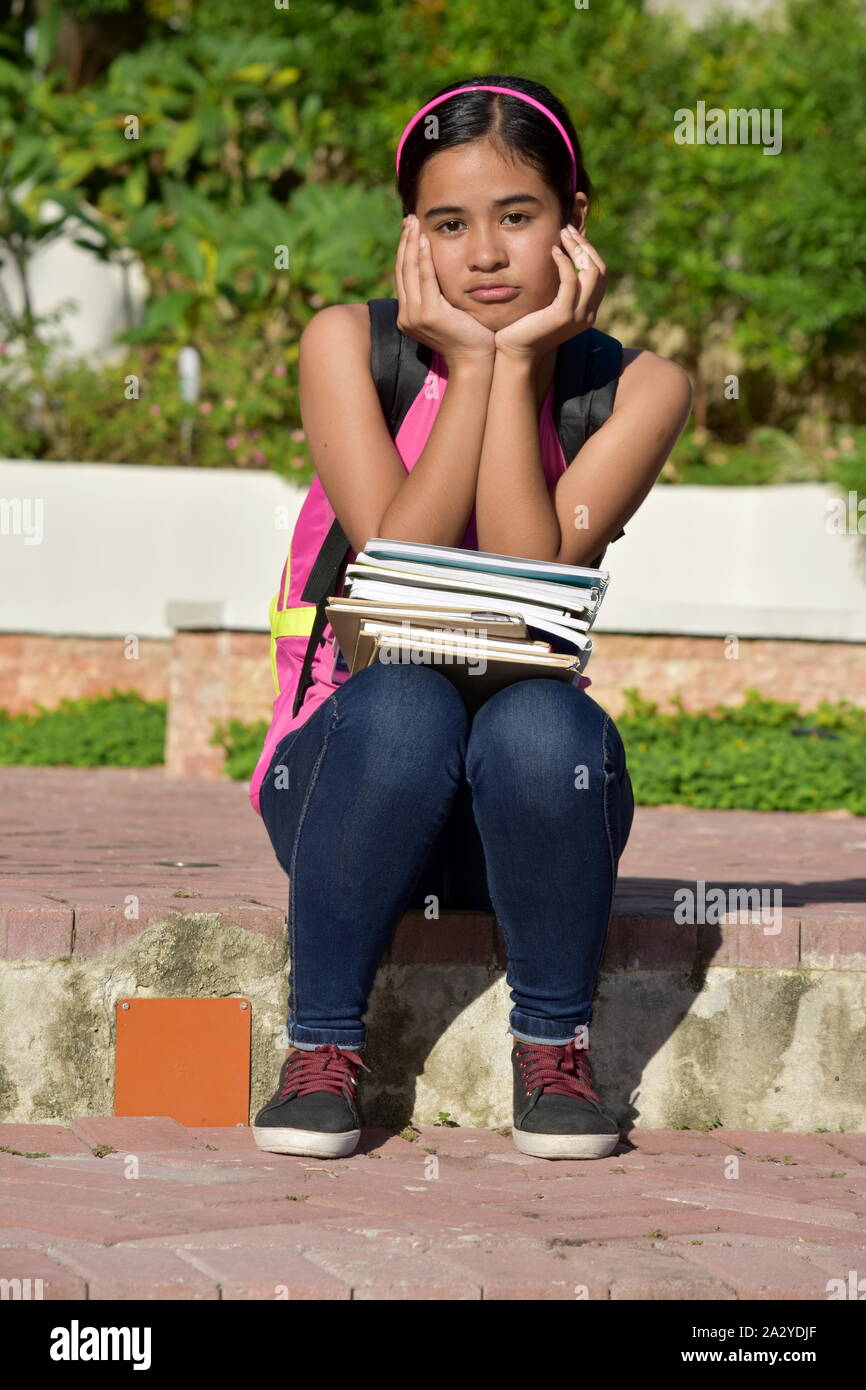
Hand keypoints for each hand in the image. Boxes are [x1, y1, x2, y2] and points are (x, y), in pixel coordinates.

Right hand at [395, 214, 495, 366]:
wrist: (475, 360)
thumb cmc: (468, 336)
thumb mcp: (447, 312)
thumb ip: (437, 296)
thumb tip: (437, 275)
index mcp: (408, 315)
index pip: (403, 276)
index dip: (404, 250)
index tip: (409, 229)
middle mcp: (406, 316)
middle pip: (402, 270)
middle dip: (405, 241)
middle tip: (409, 218)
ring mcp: (415, 316)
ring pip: (409, 272)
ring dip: (411, 244)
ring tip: (414, 223)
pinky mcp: (429, 315)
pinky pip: (425, 280)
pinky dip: (423, 258)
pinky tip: (424, 241)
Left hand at [493, 225, 607, 364]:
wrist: (517, 353)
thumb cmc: (527, 327)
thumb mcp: (548, 304)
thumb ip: (559, 288)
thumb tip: (560, 259)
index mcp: (587, 311)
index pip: (600, 274)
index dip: (590, 251)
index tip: (573, 236)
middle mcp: (588, 314)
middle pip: (600, 270)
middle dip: (586, 246)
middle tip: (568, 230)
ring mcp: (578, 316)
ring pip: (591, 273)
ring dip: (577, 249)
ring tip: (562, 235)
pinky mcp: (563, 315)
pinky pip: (571, 281)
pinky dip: (564, 262)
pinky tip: (553, 251)